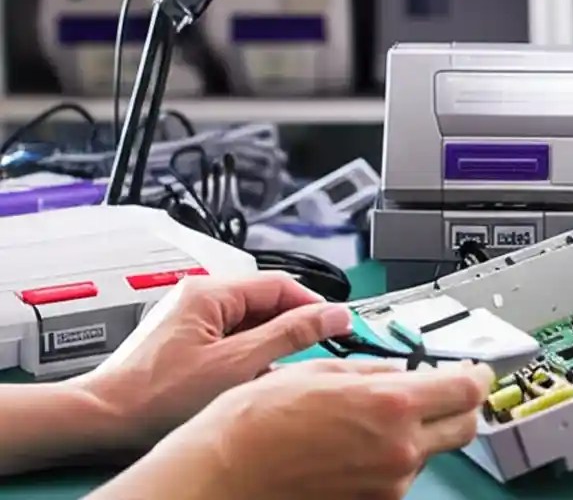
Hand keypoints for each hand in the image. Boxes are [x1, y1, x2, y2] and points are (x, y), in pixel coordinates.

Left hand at [71, 271, 354, 450]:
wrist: (103, 420)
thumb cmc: (155, 395)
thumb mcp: (237, 365)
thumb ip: (290, 335)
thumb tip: (332, 315)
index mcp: (210, 291)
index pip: (280, 284)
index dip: (314, 306)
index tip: (338, 327)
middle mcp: (199, 296)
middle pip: (266, 302)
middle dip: (291, 329)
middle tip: (312, 355)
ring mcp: (190, 317)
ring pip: (250, 322)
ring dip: (269, 346)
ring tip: (272, 374)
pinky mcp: (184, 338)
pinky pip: (231, 338)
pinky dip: (247, 356)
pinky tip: (247, 380)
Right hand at [90, 359, 493, 499]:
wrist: (218, 483)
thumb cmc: (251, 428)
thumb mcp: (316, 373)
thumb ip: (372, 371)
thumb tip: (401, 370)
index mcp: (390, 406)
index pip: (467, 389)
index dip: (476, 375)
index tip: (475, 368)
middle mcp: (398, 450)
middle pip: (464, 425)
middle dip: (458, 404)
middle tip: (441, 390)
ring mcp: (387, 486)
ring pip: (428, 452)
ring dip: (416, 433)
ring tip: (368, 420)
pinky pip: (398, 478)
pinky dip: (389, 460)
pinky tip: (353, 447)